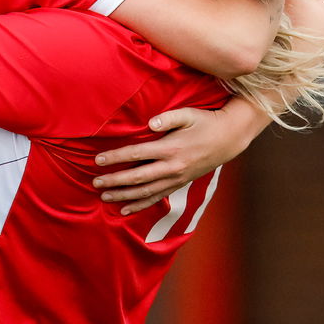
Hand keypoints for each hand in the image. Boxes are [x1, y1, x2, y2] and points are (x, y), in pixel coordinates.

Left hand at [92, 106, 255, 214]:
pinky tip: (124, 209)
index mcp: (171, 148)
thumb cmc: (204, 122)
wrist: (228, 139)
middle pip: (137, 177)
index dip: (116, 158)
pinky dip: (140, 205)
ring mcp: (176, 178)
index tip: (98, 160)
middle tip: (95, 182)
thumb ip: (168, 118)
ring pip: (145, 192)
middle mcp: (172, 167)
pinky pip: (157, 198)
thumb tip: (150, 122)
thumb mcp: (188, 114)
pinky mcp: (179, 184)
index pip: (137, 154)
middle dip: (114, 181)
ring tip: (104, 196)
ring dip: (123, 195)